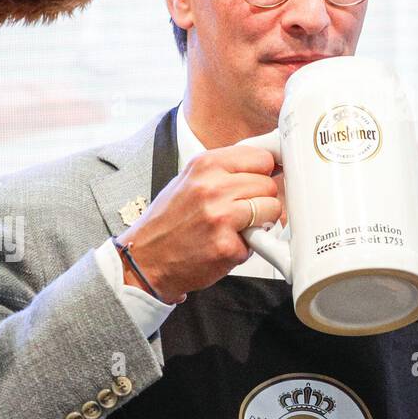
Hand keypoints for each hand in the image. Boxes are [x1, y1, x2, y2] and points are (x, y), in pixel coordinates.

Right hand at [115, 143, 283, 300]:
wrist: (145, 260)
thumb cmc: (167, 223)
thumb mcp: (189, 180)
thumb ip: (224, 171)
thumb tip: (265, 164)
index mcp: (204, 165)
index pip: (261, 158)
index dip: (262, 173)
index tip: (257, 182)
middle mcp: (212, 187)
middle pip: (268, 184)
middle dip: (260, 199)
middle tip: (240, 212)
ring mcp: (220, 217)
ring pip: (272, 209)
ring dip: (261, 221)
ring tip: (236, 228)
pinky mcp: (227, 246)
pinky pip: (261, 239)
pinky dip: (249, 245)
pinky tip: (226, 244)